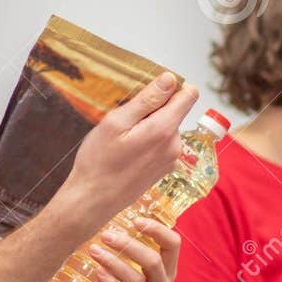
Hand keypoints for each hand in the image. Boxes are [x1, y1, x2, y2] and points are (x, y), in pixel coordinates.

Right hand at [61, 73, 199, 222]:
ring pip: (167, 128)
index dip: (171, 87)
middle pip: (175, 111)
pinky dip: (148, 142)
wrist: (93, 201)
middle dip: (154, 109)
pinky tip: (128, 152)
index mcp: (164, 130)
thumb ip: (147, 100)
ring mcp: (171, 159)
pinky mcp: (164, 169)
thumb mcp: (116, 122)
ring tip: (124, 139)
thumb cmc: (98, 161)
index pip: (188, 95)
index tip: (149, 92)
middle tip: (125, 121)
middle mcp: (175, 145)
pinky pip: (162, 144)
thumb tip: (170, 79)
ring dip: (149, 126)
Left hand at [84, 219, 181, 281]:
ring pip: (137, 281)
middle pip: (154, 262)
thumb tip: (110, 206)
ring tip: (94, 251)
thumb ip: (124, 242)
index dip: (157, 230)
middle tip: (105, 235)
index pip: (173, 245)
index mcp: (166, 272)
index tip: (135, 220)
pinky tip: (98, 273)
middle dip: (128, 245)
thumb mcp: (123, 263)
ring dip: (114, 263)